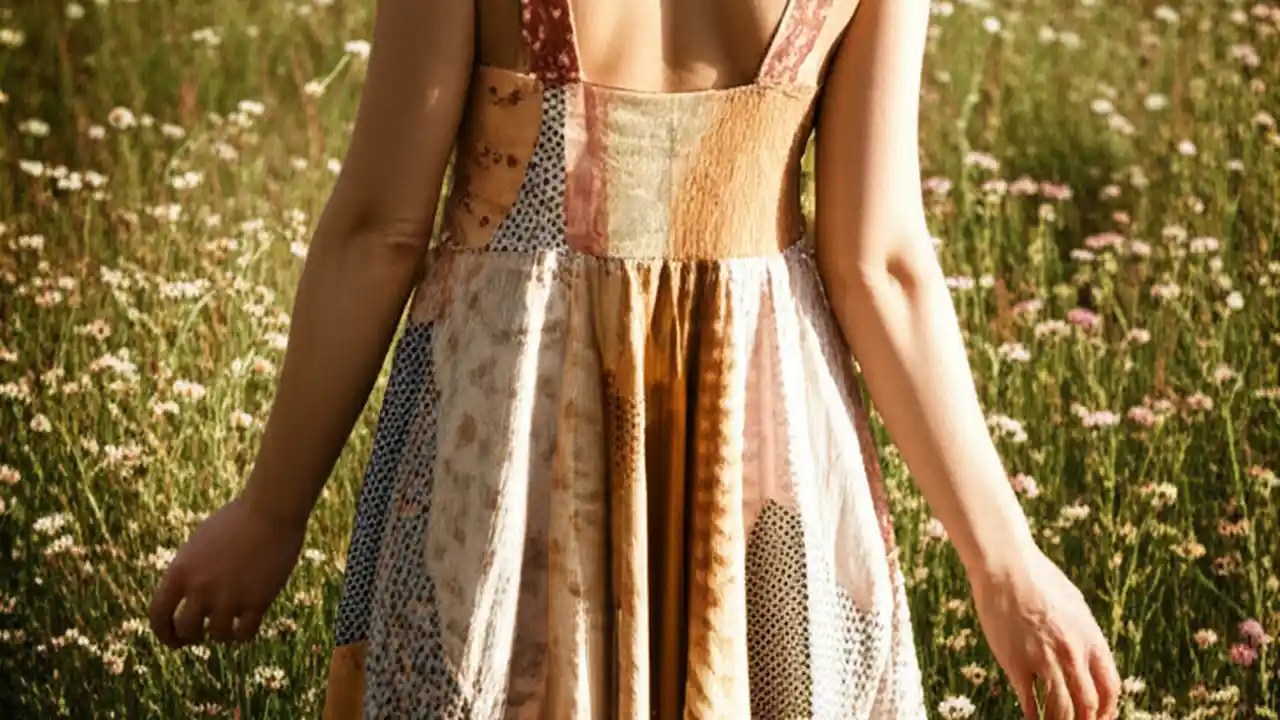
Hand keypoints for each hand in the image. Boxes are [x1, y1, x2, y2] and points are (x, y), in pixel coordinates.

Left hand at [148, 494, 305, 647]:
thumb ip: (188, 571)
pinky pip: (245, 634)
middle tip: (200, 635)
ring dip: (221, 634)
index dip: (163, 633)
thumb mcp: (200, 543)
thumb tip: (184, 598)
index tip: (174, 640)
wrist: (271, 510)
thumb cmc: (237, 520)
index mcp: (181, 571)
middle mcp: (201, 588)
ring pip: (218, 636)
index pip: (158, 616)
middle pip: (187, 631)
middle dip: (192, 637)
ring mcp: (229, 596)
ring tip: (228, 626)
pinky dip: (244, 634)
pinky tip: (247, 625)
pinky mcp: (258, 601)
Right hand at [971, 547, 1120, 719]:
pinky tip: (1031, 719)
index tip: (1099, 717)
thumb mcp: (1075, 606)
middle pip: (1088, 705)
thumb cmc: (1039, 580)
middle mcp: (1072, 653)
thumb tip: (1088, 658)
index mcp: (1091, 639)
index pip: (1110, 688)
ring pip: (1061, 709)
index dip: (1108, 710)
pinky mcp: (1016, 662)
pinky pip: (1029, 701)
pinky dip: (1033, 716)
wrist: (1006, 567)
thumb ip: (1084, 635)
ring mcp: (1043, 659)